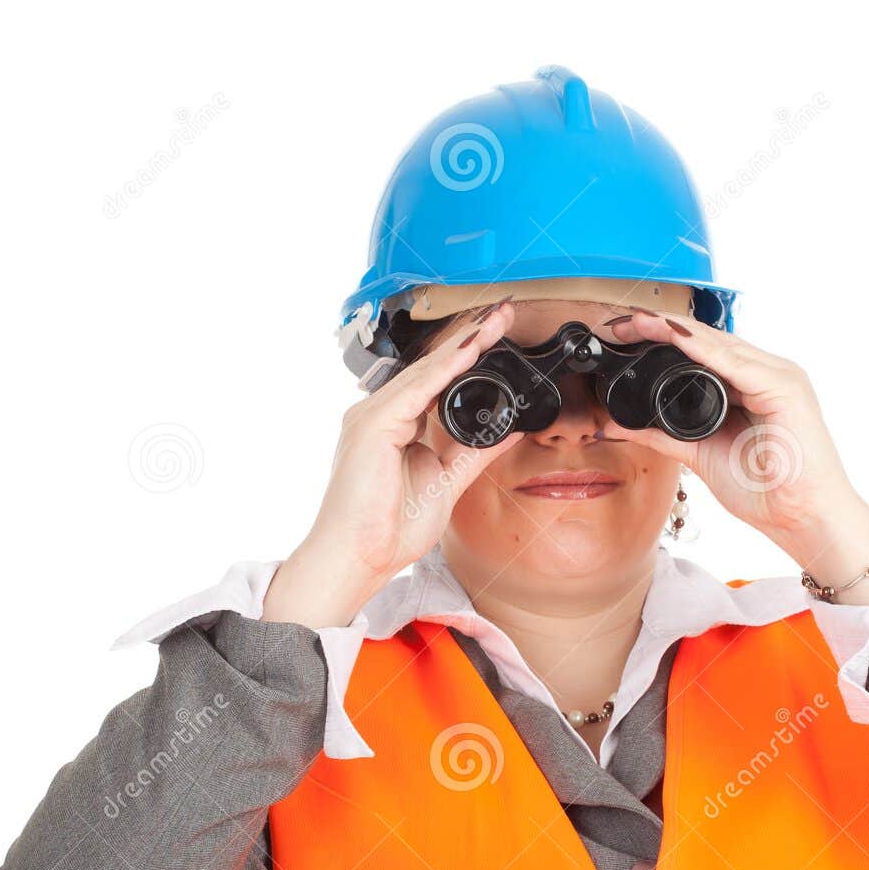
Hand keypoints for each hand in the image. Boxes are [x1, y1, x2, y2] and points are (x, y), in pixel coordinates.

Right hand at [262, 303, 524, 626]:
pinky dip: (446, 369)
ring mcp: (372, 416)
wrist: (359, 557)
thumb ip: (474, 453)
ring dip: (464, 345)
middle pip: (432, 367)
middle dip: (471, 339)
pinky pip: (417, 390)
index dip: (468, 356)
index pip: (436, 381)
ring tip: (495, 322)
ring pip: (425, 371)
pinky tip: (471, 351)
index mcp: (394, 425)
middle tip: (505, 312)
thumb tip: (508, 430)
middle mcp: (380, 414)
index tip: (499, 334)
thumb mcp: (447, 483)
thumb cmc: (390, 528)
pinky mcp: (372, 426)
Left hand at [606, 310, 868, 608]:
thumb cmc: (766, 491)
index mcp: (751, 385)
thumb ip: (664, 436)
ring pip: (719, 344)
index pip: (701, 351)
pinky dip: (703, 351)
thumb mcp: (702, 456)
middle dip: (661, 329)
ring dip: (676, 332)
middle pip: (708, 340)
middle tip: (618, 325)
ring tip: (638, 322)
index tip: (621, 336)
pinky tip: (675, 339)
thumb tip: (620, 425)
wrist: (802, 519)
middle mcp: (767, 373)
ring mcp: (778, 377)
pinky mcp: (785, 388)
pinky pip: (736, 364)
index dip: (661, 340)